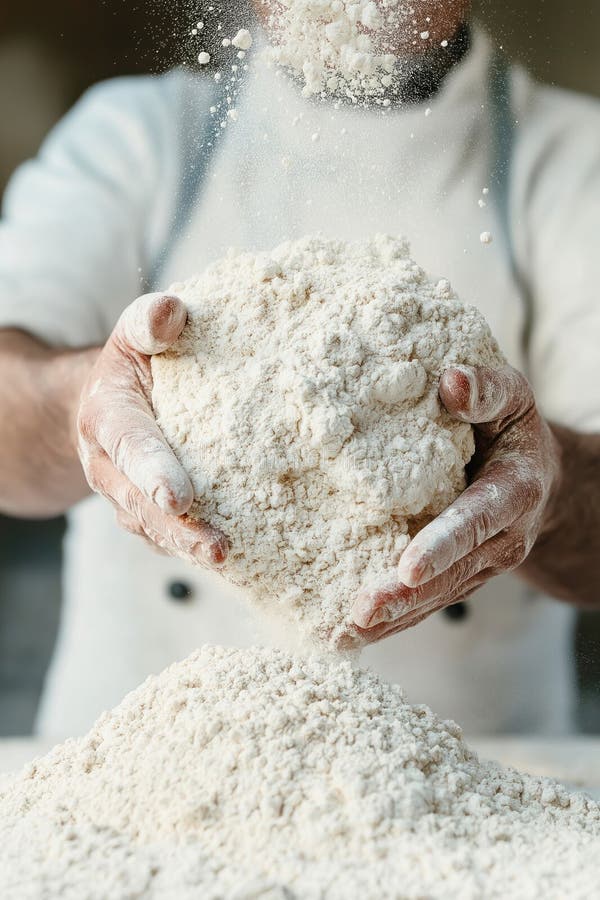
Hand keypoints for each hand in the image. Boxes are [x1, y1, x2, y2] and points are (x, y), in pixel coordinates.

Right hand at [77, 293, 227, 566]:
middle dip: (178, 529)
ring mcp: (129, 498)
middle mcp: (111, 467)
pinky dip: (198, 548)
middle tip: (217, 547)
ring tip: (230, 559)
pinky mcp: (152, 516)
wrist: (114, 403)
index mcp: (108, 419)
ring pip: (156, 531)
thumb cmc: (136, 364)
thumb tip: (171, 312)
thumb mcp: (134, 334)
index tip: (181, 496)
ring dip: (190, 548)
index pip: (130, 447)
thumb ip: (149, 322)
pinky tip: (242, 557)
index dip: (153, 471)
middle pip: (142, 506)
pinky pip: (171, 537)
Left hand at [352, 365, 561, 642]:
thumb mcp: (512, 397)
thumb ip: (486, 390)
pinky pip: (425, 604)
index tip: (409, 566)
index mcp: (512, 492)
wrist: (536, 476)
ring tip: (344, 634)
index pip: (476, 521)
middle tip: (361, 612)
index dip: (444, 543)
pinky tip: (349, 635)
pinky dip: (391, 622)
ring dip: (391, 620)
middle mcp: (500, 540)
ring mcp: (479, 566)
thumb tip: (451, 381)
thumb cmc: (512, 429)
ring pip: (435, 598)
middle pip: (450, 574)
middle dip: (406, 596)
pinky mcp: (458, 578)